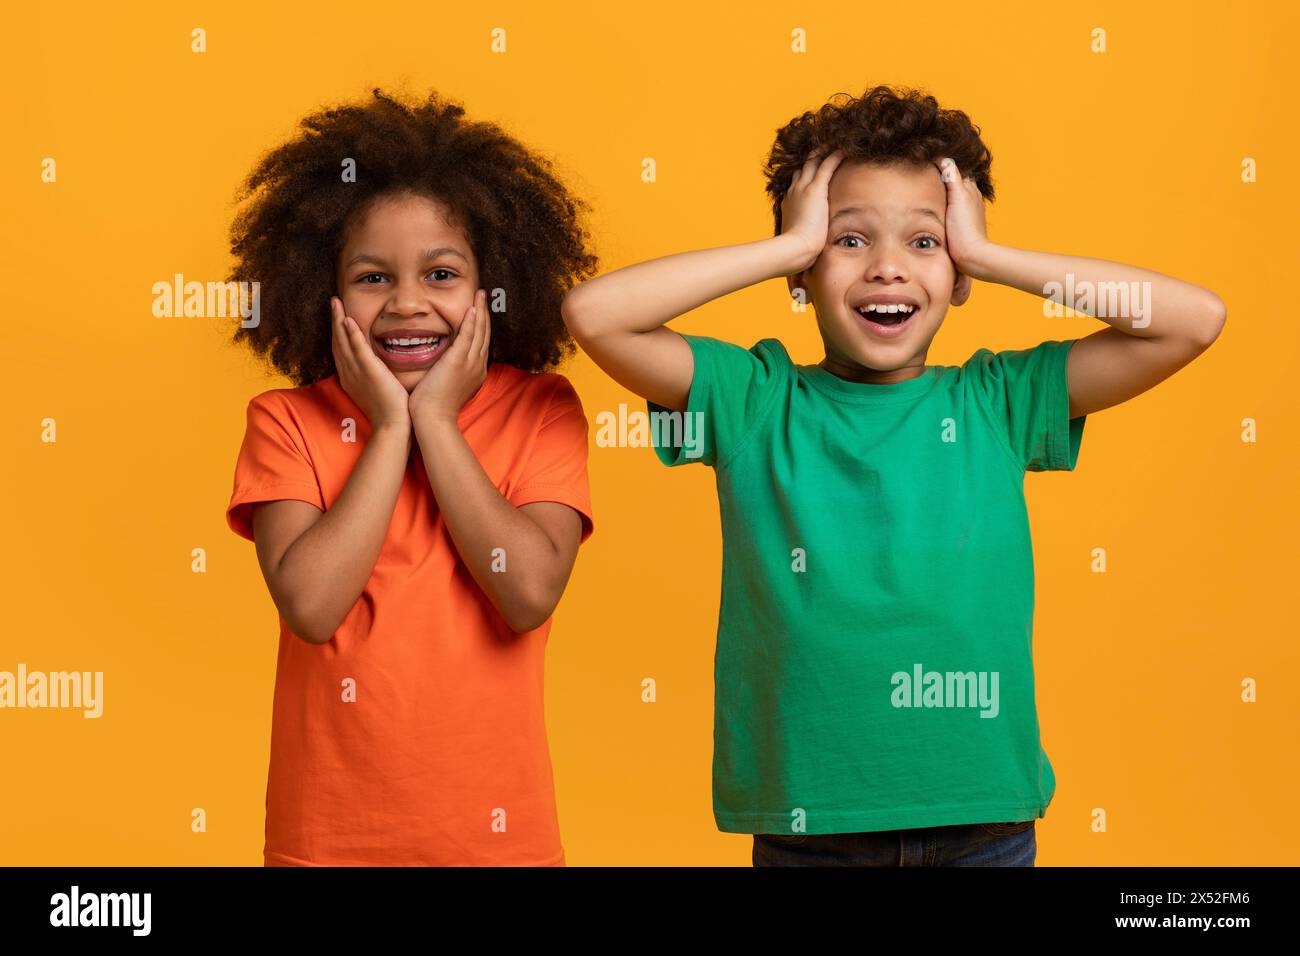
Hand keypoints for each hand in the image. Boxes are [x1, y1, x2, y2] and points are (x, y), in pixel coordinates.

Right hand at [330, 296, 410, 429]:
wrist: (394, 426)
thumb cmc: (390, 410)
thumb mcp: (377, 389)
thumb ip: (374, 374)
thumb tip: (379, 366)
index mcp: (351, 377)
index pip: (341, 349)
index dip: (338, 331)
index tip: (338, 315)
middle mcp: (350, 373)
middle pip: (338, 342)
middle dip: (334, 321)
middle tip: (333, 301)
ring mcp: (357, 373)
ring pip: (344, 342)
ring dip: (339, 321)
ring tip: (336, 303)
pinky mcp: (369, 373)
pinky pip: (358, 351)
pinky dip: (352, 335)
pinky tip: (348, 321)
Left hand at [409, 288, 489, 426]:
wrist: (434, 418)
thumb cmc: (435, 406)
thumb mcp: (448, 384)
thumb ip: (449, 370)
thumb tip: (444, 362)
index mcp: (475, 371)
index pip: (480, 342)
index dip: (481, 324)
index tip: (478, 309)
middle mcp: (477, 365)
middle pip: (484, 333)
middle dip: (484, 313)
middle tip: (483, 294)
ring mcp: (470, 362)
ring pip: (479, 331)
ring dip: (480, 310)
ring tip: (480, 294)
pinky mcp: (459, 360)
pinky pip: (468, 336)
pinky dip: (472, 321)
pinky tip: (472, 308)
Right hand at [779, 148, 846, 271]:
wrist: (793, 250)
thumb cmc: (795, 253)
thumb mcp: (798, 243)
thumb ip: (803, 243)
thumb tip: (808, 260)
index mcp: (789, 204)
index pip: (797, 184)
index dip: (805, 175)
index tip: (813, 172)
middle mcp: (794, 192)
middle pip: (803, 168)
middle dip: (813, 159)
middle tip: (824, 149)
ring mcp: (803, 189)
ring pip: (814, 162)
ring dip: (824, 152)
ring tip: (836, 142)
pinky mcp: (815, 189)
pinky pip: (827, 165)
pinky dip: (835, 155)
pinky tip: (845, 148)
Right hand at [934, 157, 992, 278]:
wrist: (970, 255)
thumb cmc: (965, 227)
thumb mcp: (958, 197)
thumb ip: (953, 177)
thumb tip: (944, 158)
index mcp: (970, 188)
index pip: (956, 169)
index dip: (944, 163)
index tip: (928, 159)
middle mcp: (970, 197)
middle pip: (955, 180)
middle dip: (944, 174)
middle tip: (924, 170)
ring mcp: (966, 210)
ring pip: (953, 193)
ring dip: (943, 188)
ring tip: (926, 186)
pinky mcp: (960, 223)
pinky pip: (951, 207)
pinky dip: (943, 202)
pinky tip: (933, 206)